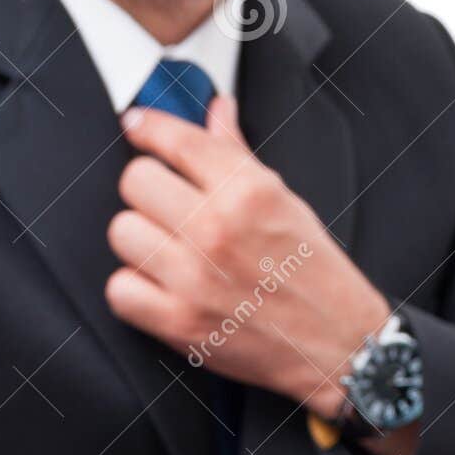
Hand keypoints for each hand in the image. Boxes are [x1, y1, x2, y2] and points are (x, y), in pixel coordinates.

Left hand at [106, 97, 389, 418]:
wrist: (335, 343)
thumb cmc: (313, 274)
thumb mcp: (284, 200)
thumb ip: (238, 154)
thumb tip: (215, 110)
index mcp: (247, 191)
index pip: (176, 140)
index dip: (147, 127)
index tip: (136, 125)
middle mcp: (217, 229)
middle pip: (136, 181)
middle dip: (148, 192)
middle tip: (166, 208)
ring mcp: (194, 278)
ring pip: (122, 232)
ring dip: (139, 241)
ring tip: (166, 252)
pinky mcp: (179, 322)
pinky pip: (119, 290)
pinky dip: (132, 291)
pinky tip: (158, 288)